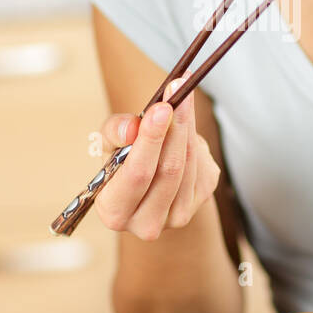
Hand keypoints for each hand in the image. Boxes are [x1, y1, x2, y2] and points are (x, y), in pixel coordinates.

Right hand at [93, 73, 220, 239]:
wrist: (150, 182)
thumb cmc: (124, 162)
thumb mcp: (109, 145)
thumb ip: (114, 132)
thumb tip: (132, 128)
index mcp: (116, 211)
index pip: (136, 175)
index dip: (150, 141)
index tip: (161, 108)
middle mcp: (147, 224)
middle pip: (168, 170)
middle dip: (175, 125)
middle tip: (178, 89)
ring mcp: (177, 217)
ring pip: (189, 164)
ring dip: (188, 124)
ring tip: (182, 92)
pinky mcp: (200, 202)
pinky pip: (202, 165)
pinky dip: (195, 138)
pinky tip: (184, 123)